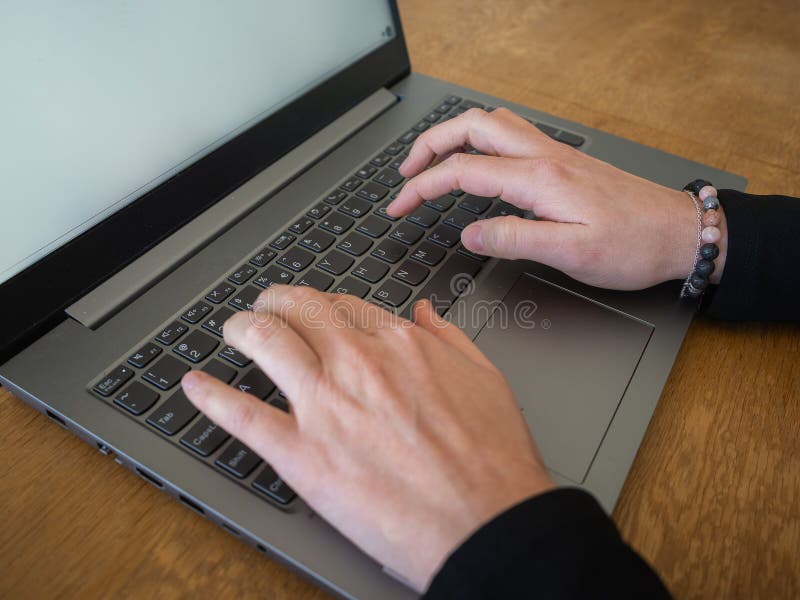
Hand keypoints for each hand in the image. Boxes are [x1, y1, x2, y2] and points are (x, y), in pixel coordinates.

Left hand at [182, 288, 552, 591]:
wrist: (487, 522)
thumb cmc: (493, 459)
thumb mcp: (484, 377)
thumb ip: (449, 337)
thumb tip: (426, 313)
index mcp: (399, 344)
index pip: (342, 304)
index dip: (320, 304)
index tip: (313, 311)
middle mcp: (357, 363)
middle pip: (297, 309)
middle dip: (274, 302)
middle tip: (265, 308)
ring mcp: (325, 406)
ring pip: (264, 342)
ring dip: (241, 328)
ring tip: (234, 330)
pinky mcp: (302, 455)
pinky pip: (241, 415)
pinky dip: (210, 396)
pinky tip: (195, 385)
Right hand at [389, 107, 726, 288]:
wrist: (679, 232)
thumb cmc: (632, 245)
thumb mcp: (570, 254)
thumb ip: (514, 239)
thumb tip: (469, 234)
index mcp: (539, 179)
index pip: (462, 171)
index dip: (422, 187)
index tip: (399, 206)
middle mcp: (544, 157)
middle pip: (471, 128)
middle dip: (429, 145)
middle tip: (405, 174)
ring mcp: (554, 155)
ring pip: (491, 124)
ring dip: (453, 136)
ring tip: (430, 162)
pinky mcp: (564, 162)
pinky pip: (510, 136)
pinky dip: (479, 142)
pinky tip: (477, 165)